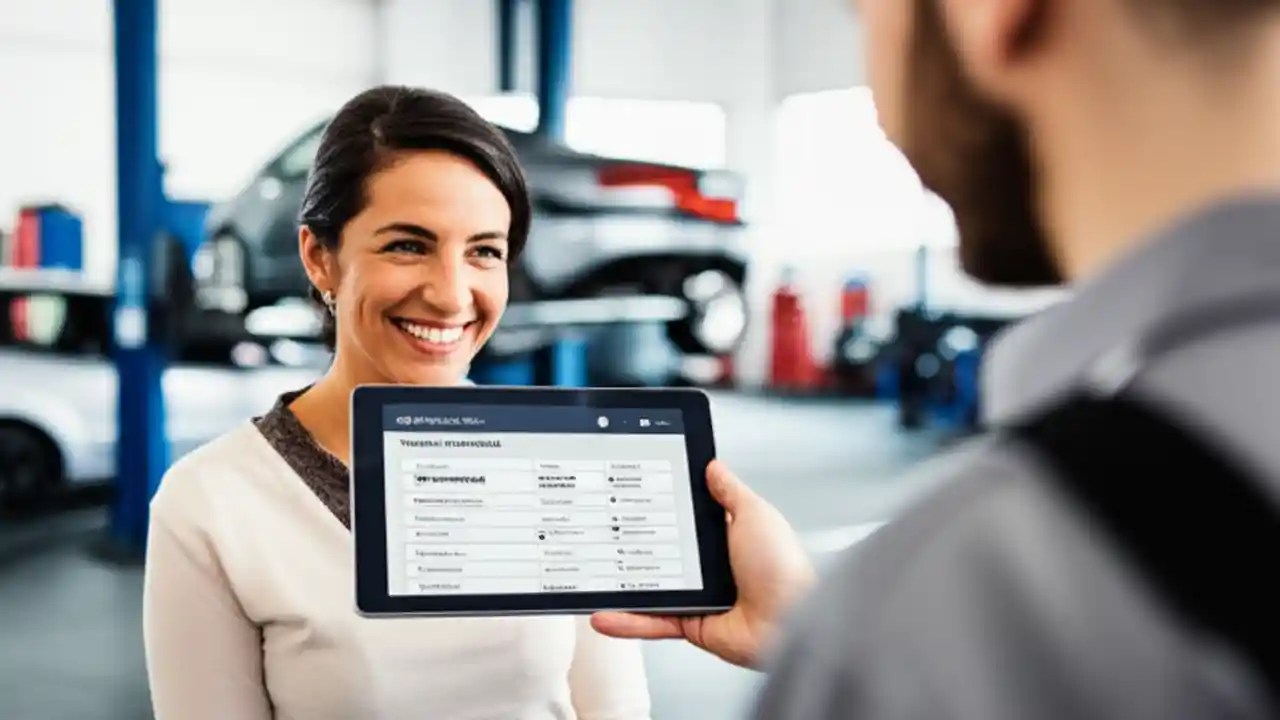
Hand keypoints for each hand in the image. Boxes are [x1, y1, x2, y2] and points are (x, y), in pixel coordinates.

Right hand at [590, 461, 815, 668]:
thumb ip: (730, 491)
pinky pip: (652, 620)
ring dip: (620, 585)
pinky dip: (626, 621)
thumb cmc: (783, 567)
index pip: (685, 518)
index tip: (630, 495)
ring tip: (592, 575)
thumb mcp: (754, 514)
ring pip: (649, 588)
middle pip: (661, 551)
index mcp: (727, 536)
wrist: (790, 621)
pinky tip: (603, 614)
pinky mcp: (690, 624)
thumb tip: (713, 466)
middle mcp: (711, 567)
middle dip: (631, 543)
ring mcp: (698, 596)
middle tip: (601, 530)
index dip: (660, 507)